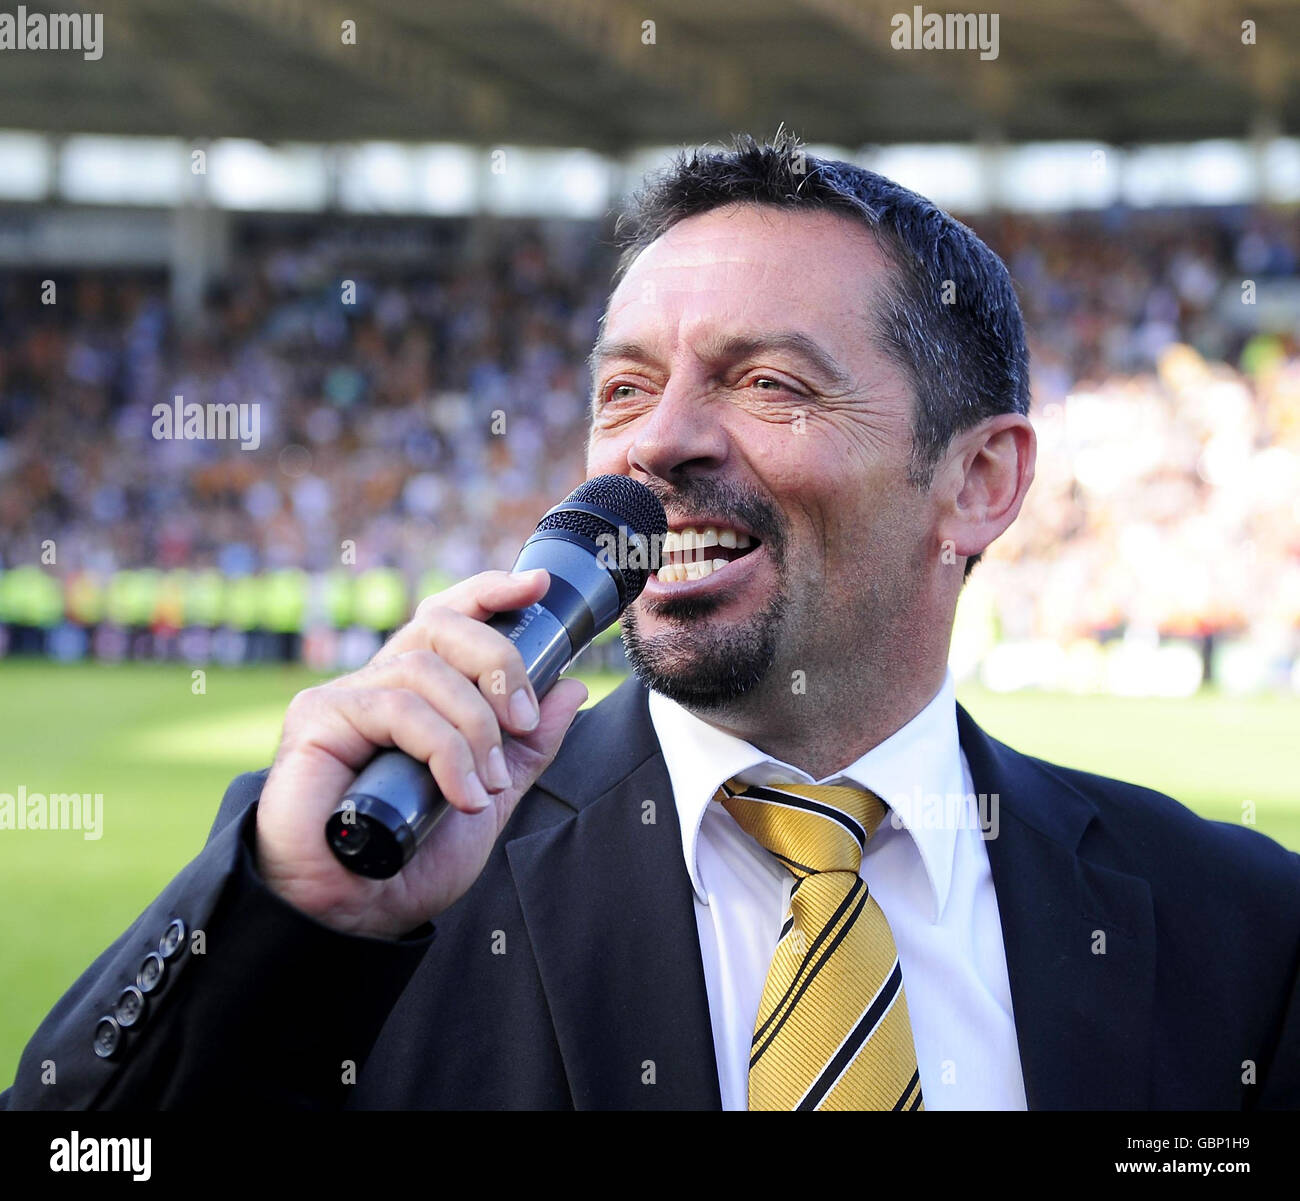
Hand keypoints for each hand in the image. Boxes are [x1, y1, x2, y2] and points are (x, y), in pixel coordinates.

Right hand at [254, 568, 587, 939]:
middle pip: (440, 624)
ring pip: (425, 668)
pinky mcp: (316, 719)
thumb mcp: (491, 797)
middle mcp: (379, 684)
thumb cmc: (411, 858)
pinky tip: (460, 795)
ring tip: (486, 786)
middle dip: (497, 662)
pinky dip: (444, 750)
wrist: (356, 915)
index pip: (450, 618)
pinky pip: (396, 706)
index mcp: (418, 694)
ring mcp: (344, 698)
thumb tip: (570, 687)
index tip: (537, 588)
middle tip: (521, 720)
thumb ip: (527, 746)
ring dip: (474, 727)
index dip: (491, 593)